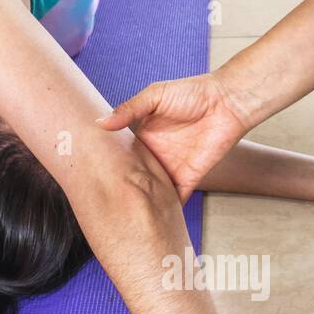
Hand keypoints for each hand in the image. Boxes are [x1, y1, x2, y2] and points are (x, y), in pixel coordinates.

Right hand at [97, 72, 256, 201]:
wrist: (227, 103)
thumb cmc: (193, 93)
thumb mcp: (156, 95)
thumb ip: (130, 109)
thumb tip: (101, 123)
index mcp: (143, 135)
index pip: (119, 153)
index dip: (105, 163)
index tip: (86, 173)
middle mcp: (154, 154)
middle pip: (132, 175)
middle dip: (119, 188)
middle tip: (98, 201)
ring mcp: (170, 168)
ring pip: (150, 191)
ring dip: (140, 202)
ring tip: (119, 217)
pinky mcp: (188, 179)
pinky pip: (174, 199)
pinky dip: (165, 211)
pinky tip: (151, 221)